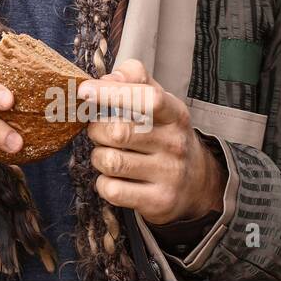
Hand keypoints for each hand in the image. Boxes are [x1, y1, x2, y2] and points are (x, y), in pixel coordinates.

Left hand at [76, 58, 225, 224]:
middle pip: (116, 131)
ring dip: (98, 156)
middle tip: (100, 131)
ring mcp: (169, 175)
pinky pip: (112, 189)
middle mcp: (175, 144)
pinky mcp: (158, 201)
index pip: (146, 97)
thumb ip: (134, 80)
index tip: (84, 91)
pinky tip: (114, 177)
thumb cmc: (164, 134)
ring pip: (109, 161)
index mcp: (175, 114)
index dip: (111, 92)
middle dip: (96, 130)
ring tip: (108, 154)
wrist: (196, 182)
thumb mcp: (159, 101)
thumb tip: (106, 79)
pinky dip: (103, 183)